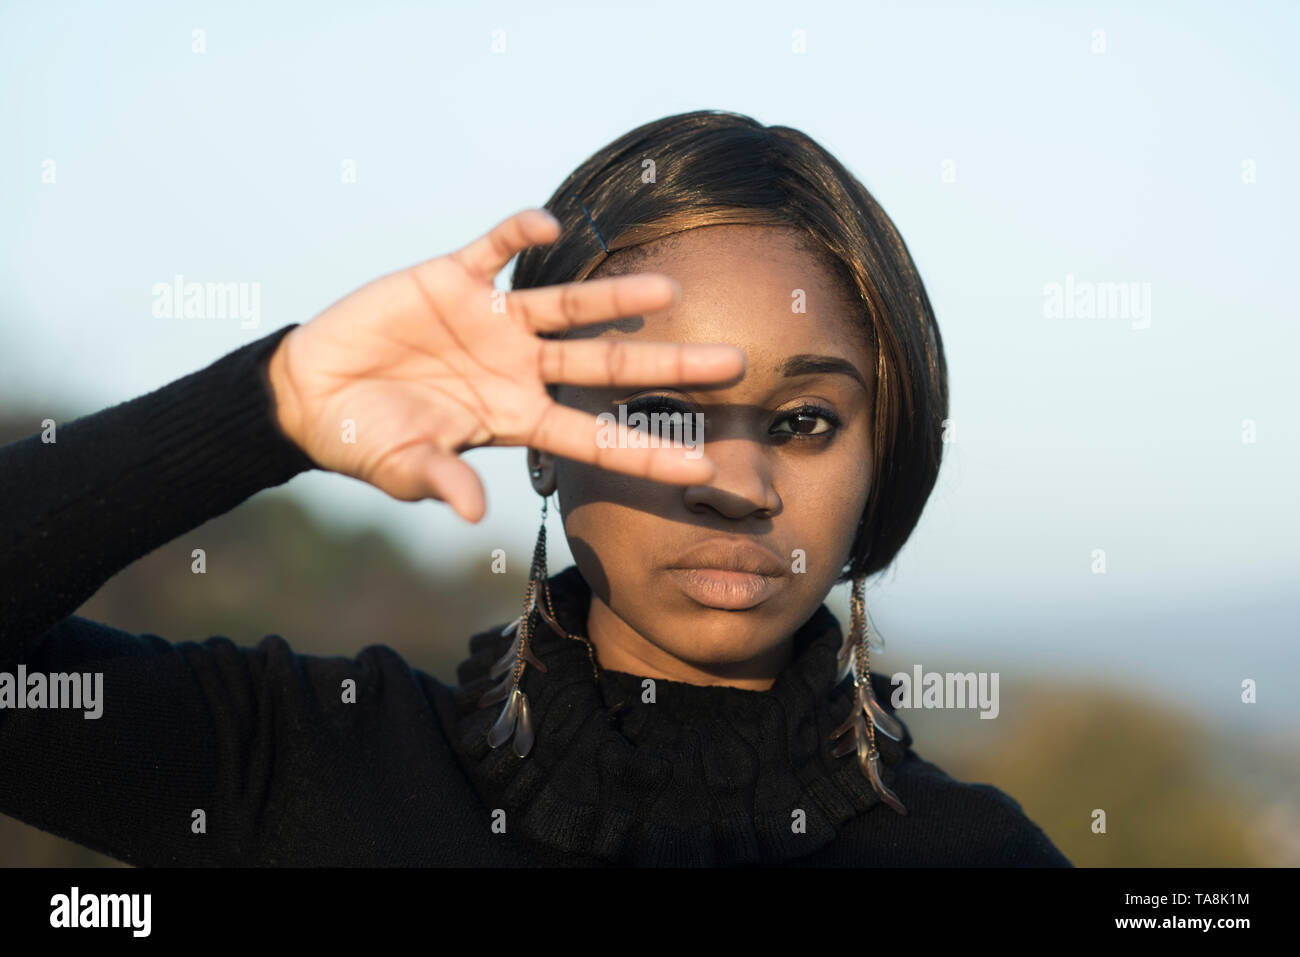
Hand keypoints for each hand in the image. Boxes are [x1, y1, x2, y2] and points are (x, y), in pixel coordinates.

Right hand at [266, 208, 744, 521]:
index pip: (596, 437)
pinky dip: (519, 236)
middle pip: (607, 364)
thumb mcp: (401, 466)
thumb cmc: (363, 438)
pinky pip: (495, 251)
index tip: (705, 463)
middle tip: (734, 363)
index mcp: (515, 418)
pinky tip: (548, 227)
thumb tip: (477, 515)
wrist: (312, 389)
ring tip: (670, 287)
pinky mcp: (452, 279)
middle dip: (669, 364)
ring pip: (568, 305)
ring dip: (615, 296)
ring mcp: (491, 323)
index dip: (648, 451)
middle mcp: (519, 368)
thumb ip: (440, 482)